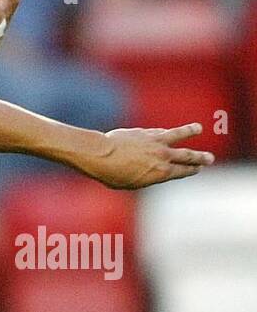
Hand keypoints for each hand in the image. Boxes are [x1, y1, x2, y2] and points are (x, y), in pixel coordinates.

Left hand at [85, 123, 213, 189]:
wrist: (101, 155)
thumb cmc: (112, 174)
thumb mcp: (132, 183)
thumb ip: (146, 176)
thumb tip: (152, 171)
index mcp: (161, 173)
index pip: (182, 171)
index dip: (191, 170)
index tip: (197, 169)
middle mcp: (163, 156)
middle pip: (187, 156)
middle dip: (199, 157)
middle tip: (209, 158)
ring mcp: (156, 142)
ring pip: (179, 135)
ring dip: (189, 131)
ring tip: (197, 128)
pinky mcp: (147, 132)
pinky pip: (161, 131)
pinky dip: (167, 131)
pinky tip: (169, 131)